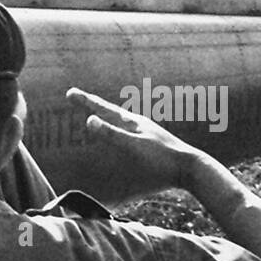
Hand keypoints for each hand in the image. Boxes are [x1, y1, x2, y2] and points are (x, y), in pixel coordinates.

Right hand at [69, 88, 204, 192]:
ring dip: (105, 115)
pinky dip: (116, 127)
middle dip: (91, 104)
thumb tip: (88, 120)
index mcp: (131, 122)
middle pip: (109, 110)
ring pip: (119, 119)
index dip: (85, 101)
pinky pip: (126, 130)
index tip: (69, 93)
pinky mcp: (150, 143)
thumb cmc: (161, 159)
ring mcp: (144, 132)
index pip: (103, 108)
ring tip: (97, 112)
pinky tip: (121, 133)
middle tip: (76, 97)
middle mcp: (137, 124)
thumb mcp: (133, 146)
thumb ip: (111, 134)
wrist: (190, 168)